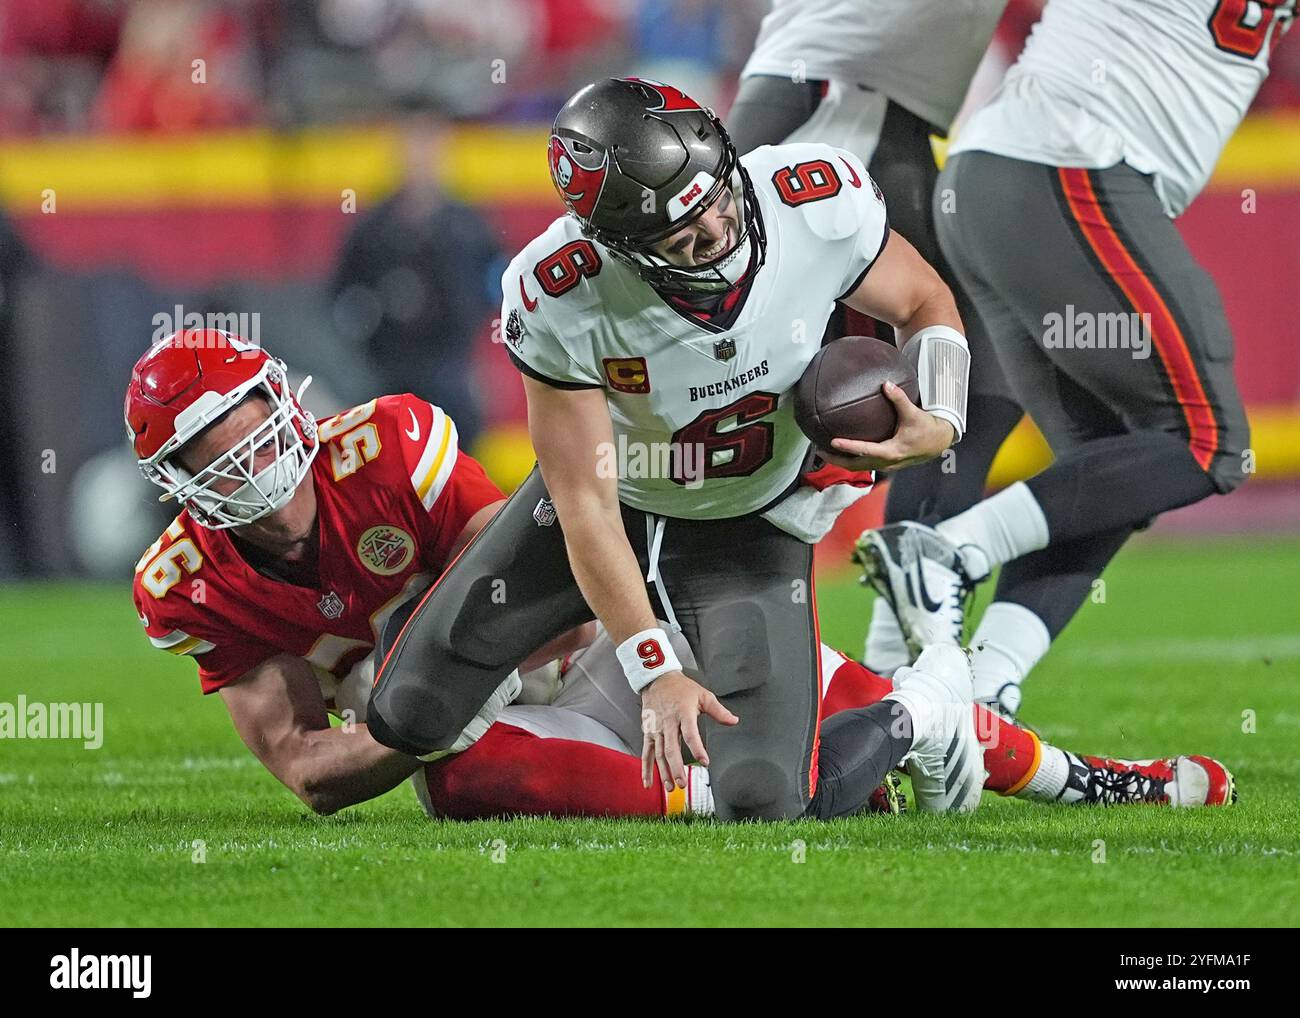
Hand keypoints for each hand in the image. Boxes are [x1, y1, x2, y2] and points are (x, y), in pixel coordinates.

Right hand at [640, 671, 738, 790]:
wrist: (657, 679)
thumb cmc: (681, 688)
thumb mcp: (703, 695)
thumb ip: (719, 710)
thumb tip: (734, 721)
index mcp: (683, 713)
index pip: (690, 733)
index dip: (697, 748)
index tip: (704, 761)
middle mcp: (668, 723)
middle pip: (671, 748)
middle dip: (676, 767)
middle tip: (683, 783)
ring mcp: (656, 729)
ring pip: (658, 753)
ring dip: (663, 772)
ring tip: (671, 787)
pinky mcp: (648, 732)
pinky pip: (646, 752)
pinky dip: (646, 768)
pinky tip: (649, 782)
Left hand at [819, 381, 954, 471]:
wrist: (939, 442)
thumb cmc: (927, 429)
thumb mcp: (914, 413)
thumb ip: (899, 399)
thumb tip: (886, 384)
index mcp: (892, 451)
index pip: (865, 450)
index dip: (848, 447)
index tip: (832, 441)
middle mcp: (887, 462)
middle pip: (857, 465)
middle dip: (837, 460)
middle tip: (819, 450)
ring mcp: (886, 466)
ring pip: (860, 467)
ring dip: (842, 462)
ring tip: (825, 453)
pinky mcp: (887, 465)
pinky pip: (865, 464)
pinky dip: (852, 460)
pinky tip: (843, 452)